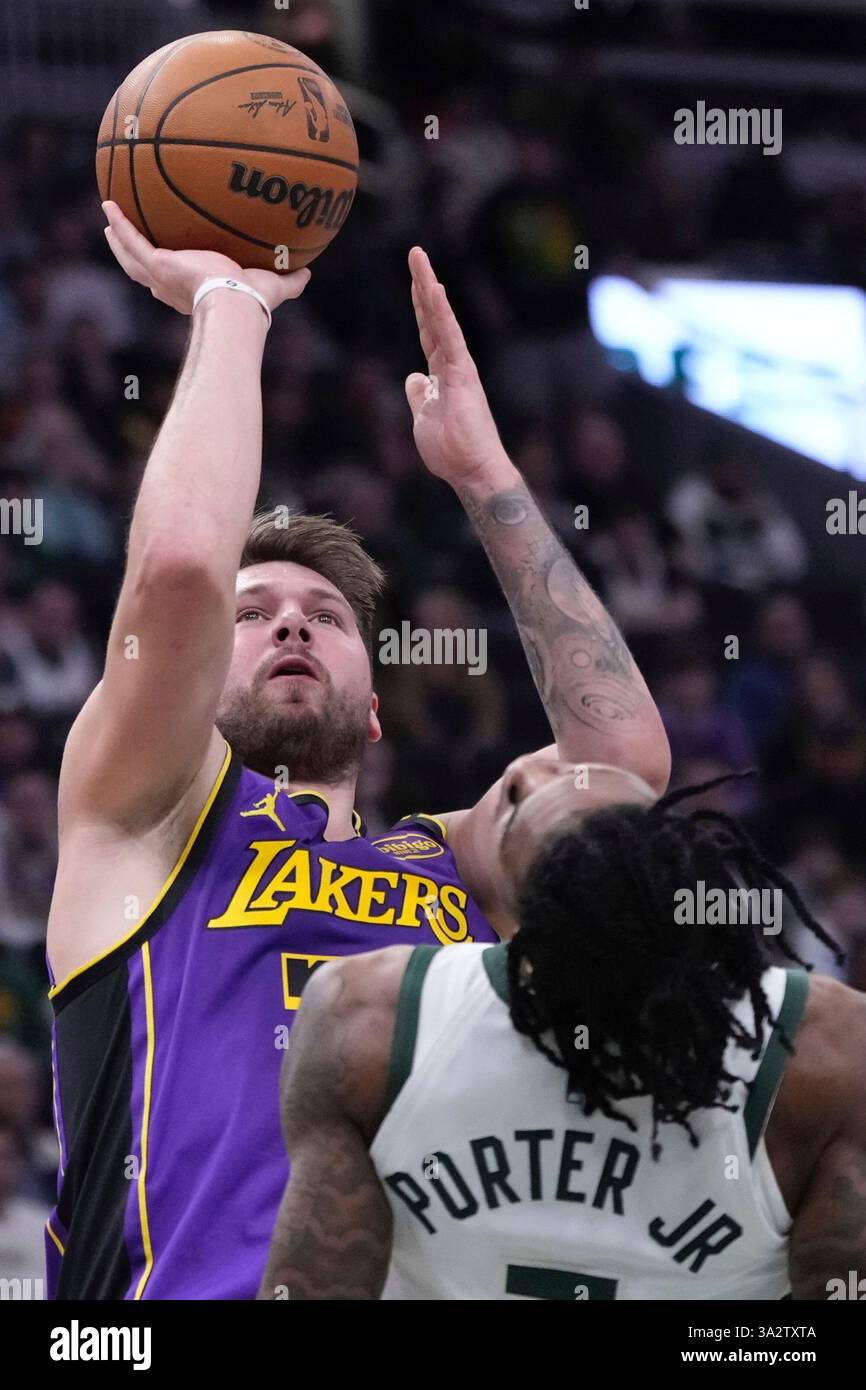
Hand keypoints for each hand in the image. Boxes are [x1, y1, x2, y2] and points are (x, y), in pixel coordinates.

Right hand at [101, 201, 309, 314]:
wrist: (235, 305)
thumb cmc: (254, 303)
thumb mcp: (276, 286)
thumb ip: (291, 281)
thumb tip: (310, 272)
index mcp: (195, 294)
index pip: (177, 286)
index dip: (170, 275)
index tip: (169, 263)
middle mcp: (173, 289)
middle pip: (146, 273)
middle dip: (135, 258)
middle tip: (126, 241)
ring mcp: (162, 277)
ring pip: (131, 259)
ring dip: (118, 241)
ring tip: (108, 221)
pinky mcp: (157, 265)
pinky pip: (132, 241)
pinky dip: (119, 224)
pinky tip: (108, 206)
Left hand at [405, 247, 508, 484]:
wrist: (472, 471)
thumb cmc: (452, 450)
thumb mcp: (423, 418)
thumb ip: (420, 395)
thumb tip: (414, 377)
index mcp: (442, 374)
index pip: (428, 332)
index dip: (420, 306)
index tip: (415, 281)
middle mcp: (452, 365)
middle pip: (434, 318)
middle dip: (423, 285)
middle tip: (415, 254)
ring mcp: (459, 367)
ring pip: (442, 320)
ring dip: (430, 288)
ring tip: (419, 259)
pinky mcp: (463, 375)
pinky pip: (449, 338)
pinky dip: (441, 314)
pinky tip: (434, 290)